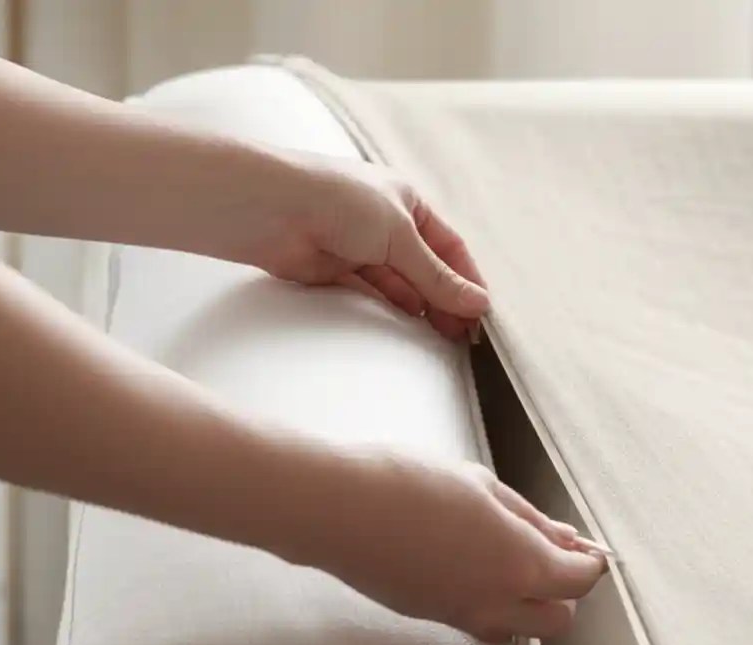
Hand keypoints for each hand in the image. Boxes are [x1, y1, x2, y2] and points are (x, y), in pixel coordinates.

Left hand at [201, 152, 489, 340]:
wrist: (271, 208)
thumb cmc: (337, 200)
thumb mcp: (400, 237)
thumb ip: (437, 277)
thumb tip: (477, 303)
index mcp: (407, 201)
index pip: (449, 245)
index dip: (467, 278)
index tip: (481, 312)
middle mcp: (384, 222)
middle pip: (426, 267)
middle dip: (446, 298)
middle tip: (464, 335)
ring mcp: (358, 246)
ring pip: (399, 283)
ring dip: (420, 307)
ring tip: (441, 336)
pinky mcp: (333, 270)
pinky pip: (370, 293)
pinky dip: (390, 308)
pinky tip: (408, 325)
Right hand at [295, 449, 606, 641]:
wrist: (339, 508)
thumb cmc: (408, 484)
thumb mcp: (482, 485)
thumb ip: (529, 518)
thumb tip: (562, 537)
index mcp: (519, 564)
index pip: (580, 582)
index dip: (589, 562)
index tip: (584, 544)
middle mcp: (494, 601)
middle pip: (557, 620)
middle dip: (564, 591)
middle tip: (552, 554)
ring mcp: (459, 614)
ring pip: (517, 628)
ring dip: (527, 603)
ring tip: (509, 558)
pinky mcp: (429, 614)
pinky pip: (477, 621)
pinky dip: (490, 601)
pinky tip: (470, 562)